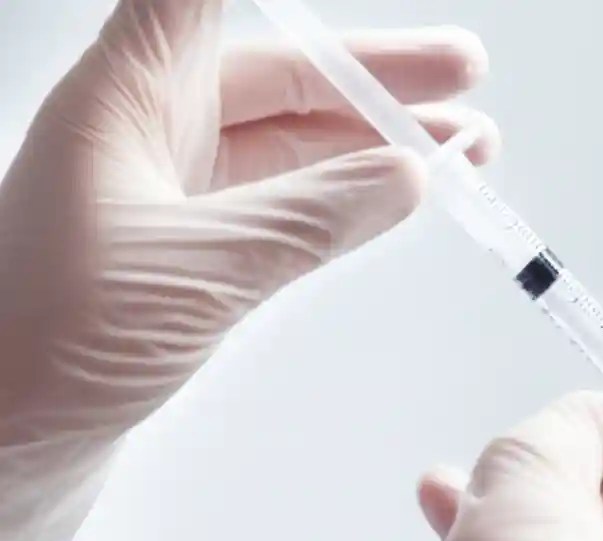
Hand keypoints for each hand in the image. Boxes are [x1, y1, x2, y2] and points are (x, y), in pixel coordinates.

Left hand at [0, 0, 496, 540]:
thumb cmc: (43, 347)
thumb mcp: (200, 265)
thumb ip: (313, 214)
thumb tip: (407, 174)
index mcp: (127, 100)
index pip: (203, 2)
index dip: (299, 6)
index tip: (389, 4)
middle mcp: (147, 134)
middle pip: (279, 73)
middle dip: (377, 76)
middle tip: (462, 77)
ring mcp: (168, 197)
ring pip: (291, 144)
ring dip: (375, 142)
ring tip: (462, 147)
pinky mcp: (186, 259)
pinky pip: (285, 206)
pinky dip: (346, 200)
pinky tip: (394, 201)